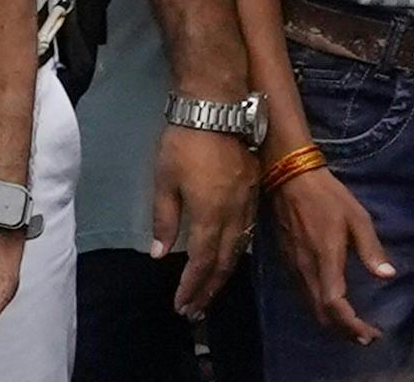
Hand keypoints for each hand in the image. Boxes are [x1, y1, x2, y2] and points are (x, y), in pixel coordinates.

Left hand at [147, 125, 254, 308]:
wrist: (218, 104)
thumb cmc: (185, 141)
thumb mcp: (164, 181)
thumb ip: (164, 219)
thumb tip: (159, 253)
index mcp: (210, 214)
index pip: (201, 262)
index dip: (192, 287)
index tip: (182, 305)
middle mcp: (233, 213)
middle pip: (224, 261)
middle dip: (209, 288)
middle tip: (196, 309)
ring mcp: (248, 200)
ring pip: (239, 247)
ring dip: (224, 272)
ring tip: (211, 289)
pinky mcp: (254, 187)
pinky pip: (248, 228)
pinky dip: (237, 249)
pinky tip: (229, 254)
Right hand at [276, 161, 391, 343]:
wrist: (290, 180)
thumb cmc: (327, 196)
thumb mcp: (357, 217)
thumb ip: (371, 249)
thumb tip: (387, 275)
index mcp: (325, 259)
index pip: (335, 305)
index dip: (351, 324)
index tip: (370, 332)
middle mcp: (306, 271)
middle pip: (322, 315)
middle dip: (343, 332)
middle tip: (365, 337)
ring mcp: (294, 270)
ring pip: (311, 309)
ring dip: (331, 325)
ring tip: (352, 329)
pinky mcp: (288, 266)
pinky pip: (304, 298)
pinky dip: (320, 311)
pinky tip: (333, 308)